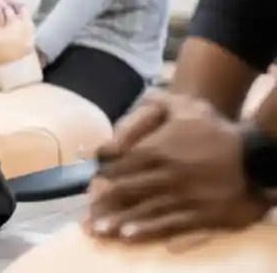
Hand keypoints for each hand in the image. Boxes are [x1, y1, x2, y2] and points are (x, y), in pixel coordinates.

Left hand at [86, 90, 268, 242]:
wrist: (252, 152)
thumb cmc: (211, 127)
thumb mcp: (180, 106)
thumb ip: (147, 109)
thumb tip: (115, 131)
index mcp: (158, 150)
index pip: (121, 166)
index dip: (104, 176)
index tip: (92, 183)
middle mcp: (167, 174)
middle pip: (128, 190)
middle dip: (106, 202)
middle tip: (89, 213)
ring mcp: (184, 195)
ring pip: (144, 209)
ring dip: (120, 219)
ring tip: (100, 229)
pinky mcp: (201, 213)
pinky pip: (169, 223)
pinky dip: (148, 229)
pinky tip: (129, 235)